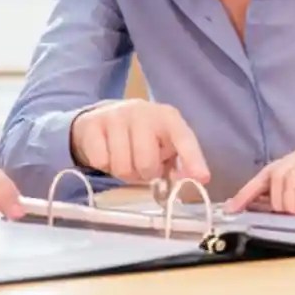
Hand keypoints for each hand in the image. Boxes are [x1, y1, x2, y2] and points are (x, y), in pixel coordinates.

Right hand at [70, 100, 209, 183]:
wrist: (103, 117)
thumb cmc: (142, 137)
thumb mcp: (163, 144)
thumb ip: (178, 164)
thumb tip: (190, 182)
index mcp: (168, 117)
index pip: (184, 138)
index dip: (193, 159)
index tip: (202, 178)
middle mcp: (143, 112)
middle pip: (147, 163)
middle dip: (144, 173)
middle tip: (141, 165)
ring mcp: (116, 116)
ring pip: (123, 167)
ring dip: (124, 172)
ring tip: (125, 159)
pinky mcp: (93, 124)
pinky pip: (101, 162)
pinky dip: (104, 166)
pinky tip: (107, 152)